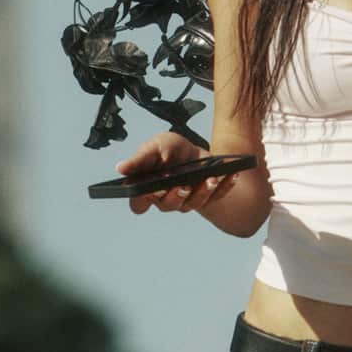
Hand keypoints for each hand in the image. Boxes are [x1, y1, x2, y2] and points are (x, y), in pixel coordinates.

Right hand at [116, 132, 242, 217]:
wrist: (194, 152)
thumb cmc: (171, 151)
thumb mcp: (156, 146)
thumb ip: (140, 158)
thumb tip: (121, 168)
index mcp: (148, 189)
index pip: (138, 203)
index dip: (143, 199)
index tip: (150, 188)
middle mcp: (166, 199)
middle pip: (168, 204)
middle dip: (176, 194)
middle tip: (182, 184)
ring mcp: (188, 201)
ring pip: (193, 203)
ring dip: (202, 191)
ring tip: (210, 178)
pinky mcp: (208, 198)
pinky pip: (216, 197)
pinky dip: (224, 186)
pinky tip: (230, 175)